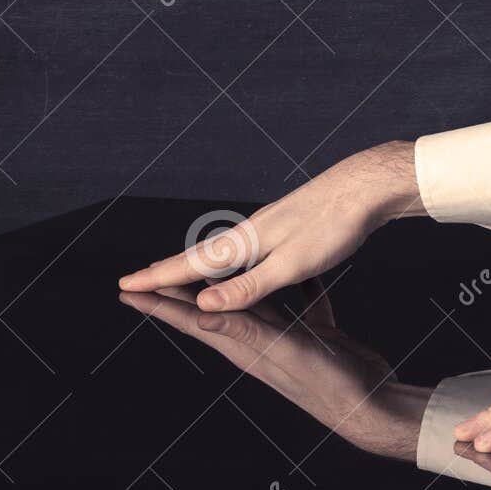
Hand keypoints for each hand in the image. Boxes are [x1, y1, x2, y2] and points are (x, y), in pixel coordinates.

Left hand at [117, 278, 430, 459]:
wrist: (370, 407)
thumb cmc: (328, 385)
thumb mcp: (281, 352)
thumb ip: (242, 331)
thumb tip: (198, 313)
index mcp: (243, 345)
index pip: (190, 320)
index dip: (157, 305)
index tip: (125, 291)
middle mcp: (258, 342)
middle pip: (210, 310)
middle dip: (181, 292)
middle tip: (152, 274)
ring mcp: (285, 340)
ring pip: (250, 304)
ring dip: (228, 286)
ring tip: (210, 268)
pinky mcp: (313, 336)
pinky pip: (300, 303)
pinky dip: (296, 286)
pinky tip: (300, 274)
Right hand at [119, 141, 420, 311]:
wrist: (366, 186)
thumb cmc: (333, 225)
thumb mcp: (292, 264)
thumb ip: (248, 287)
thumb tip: (203, 302)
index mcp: (246, 243)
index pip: (191, 266)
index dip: (157, 279)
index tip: (124, 284)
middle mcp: (250, 232)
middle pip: (200, 257)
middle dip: (167, 272)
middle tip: (136, 280)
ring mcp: (269, 228)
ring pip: (223, 253)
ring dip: (198, 267)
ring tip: (180, 275)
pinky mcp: (288, 227)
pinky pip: (247, 250)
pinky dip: (232, 262)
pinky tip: (244, 262)